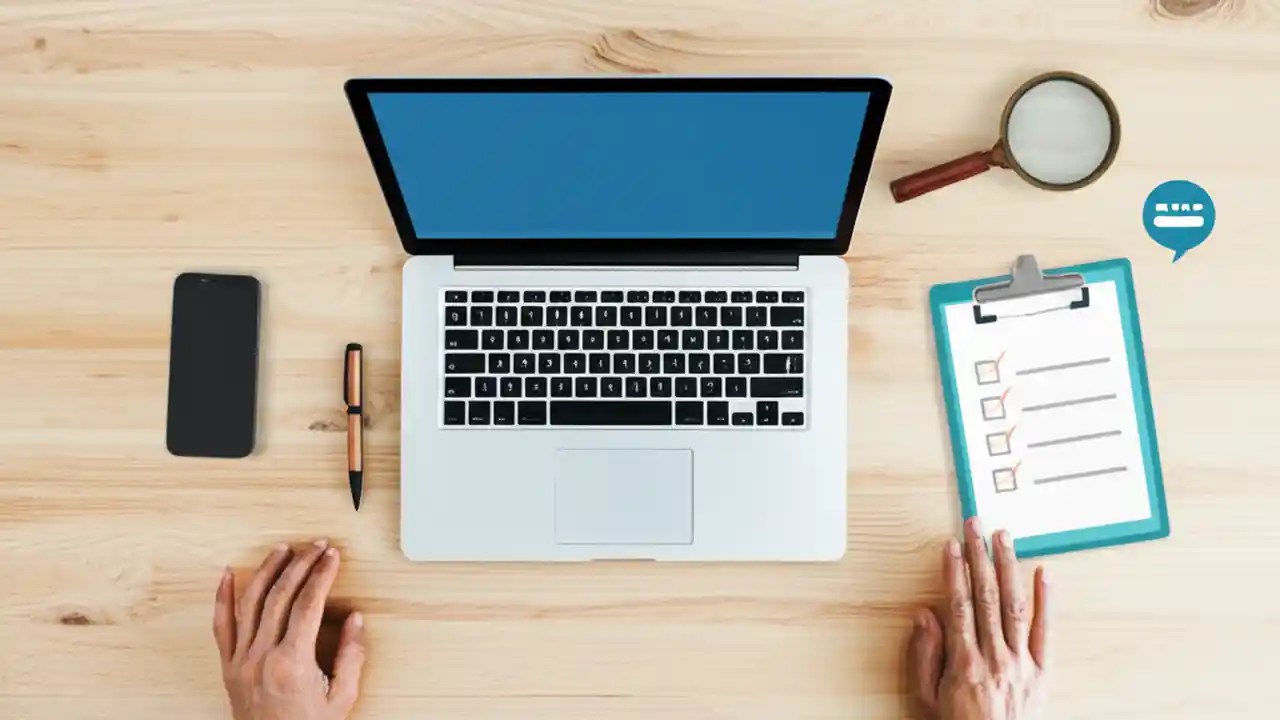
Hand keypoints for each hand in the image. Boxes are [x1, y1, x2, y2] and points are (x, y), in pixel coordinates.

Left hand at [213, 540, 366, 719]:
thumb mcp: (341, 698)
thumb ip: (351, 657)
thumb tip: (356, 620)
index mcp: (291, 663)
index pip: (308, 604)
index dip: (322, 575)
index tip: (332, 557)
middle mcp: (262, 657)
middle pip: (281, 596)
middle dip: (301, 565)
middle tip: (316, 547)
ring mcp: (241, 660)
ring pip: (250, 603)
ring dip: (267, 571)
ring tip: (282, 550)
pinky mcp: (229, 666)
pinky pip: (222, 625)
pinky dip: (223, 597)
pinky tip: (227, 575)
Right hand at [908, 518, 1049, 719]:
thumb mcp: (926, 697)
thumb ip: (925, 655)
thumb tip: (924, 614)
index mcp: (964, 663)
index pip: (959, 604)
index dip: (954, 571)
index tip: (951, 545)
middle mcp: (995, 657)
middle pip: (987, 596)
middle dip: (979, 557)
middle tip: (975, 526)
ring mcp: (1021, 663)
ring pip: (1015, 605)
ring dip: (1009, 567)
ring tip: (1004, 537)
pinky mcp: (1042, 672)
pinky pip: (1045, 631)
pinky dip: (1046, 601)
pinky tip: (1043, 573)